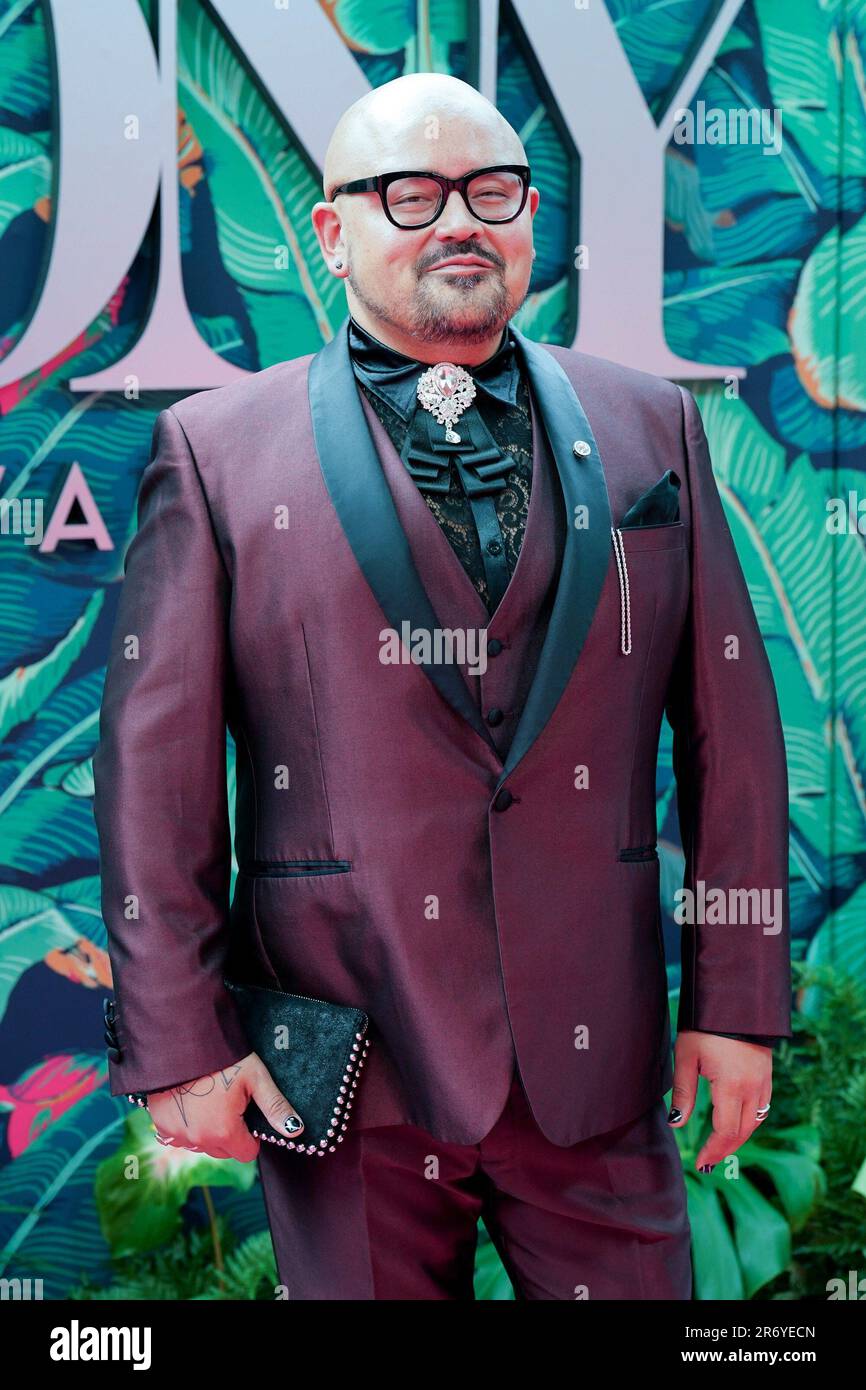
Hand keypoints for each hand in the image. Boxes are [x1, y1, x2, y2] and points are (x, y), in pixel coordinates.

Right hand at [146, 1052, 304, 1161]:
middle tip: (228, 1101)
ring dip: (206, 1131)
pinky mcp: (161, 1124)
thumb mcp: (256, 1078)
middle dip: (229, 1133)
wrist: (183, 1039)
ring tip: (208, 1099)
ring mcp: (177, 1134)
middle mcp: (199, 1140)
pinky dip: (185, 1125)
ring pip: (200, 1144)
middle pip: (223, 1150)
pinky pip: (178, 1136)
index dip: (251, 1135)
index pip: (246, 1153)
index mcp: (224, 1132)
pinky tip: (190, 1102)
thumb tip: (296, 1130)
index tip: (246, 1113)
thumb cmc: (224, 1056)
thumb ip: (275, 1107)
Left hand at [667, 1030, 771, 1172]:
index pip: (725, 1131)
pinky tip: (738, 1124)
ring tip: (720, 1147)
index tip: (700, 1163)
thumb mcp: (686, 1057)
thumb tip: (676, 1124)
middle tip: (708, 1162)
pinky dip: (751, 1121)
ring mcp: (763, 1081)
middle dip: (725, 1149)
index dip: (713, 1151)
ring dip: (738, 1137)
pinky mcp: (768, 1074)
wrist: (733, 999)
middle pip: (742, 1131)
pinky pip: (763, 1107)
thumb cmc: (704, 1026)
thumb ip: (683, 1093)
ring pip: (755, 1121)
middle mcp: (752, 1087)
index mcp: (731, 1086)